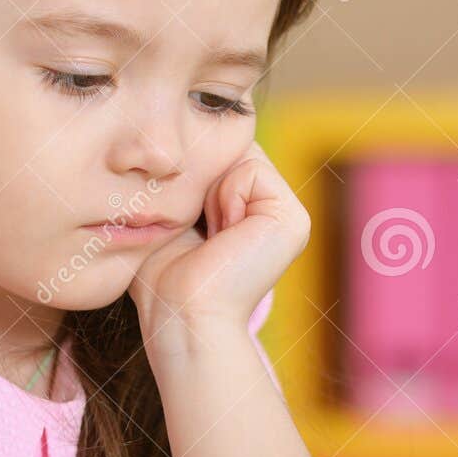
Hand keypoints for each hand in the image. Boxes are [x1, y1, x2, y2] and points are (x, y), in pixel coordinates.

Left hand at [128, 141, 308, 345]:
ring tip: (208, 235)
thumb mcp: (173, 216)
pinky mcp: (293, 219)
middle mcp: (275, 214)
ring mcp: (289, 216)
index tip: (184, 225)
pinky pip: (249, 169)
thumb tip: (185, 140)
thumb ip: (190, 178)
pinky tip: (222, 235)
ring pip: (239, 155)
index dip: (192, 174)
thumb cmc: (164, 277)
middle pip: (230, 151)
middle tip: (196, 230)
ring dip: (211, 188)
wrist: (181, 316)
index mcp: (252, 215)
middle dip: (201, 178)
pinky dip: (225, 196)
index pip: (220, 158)